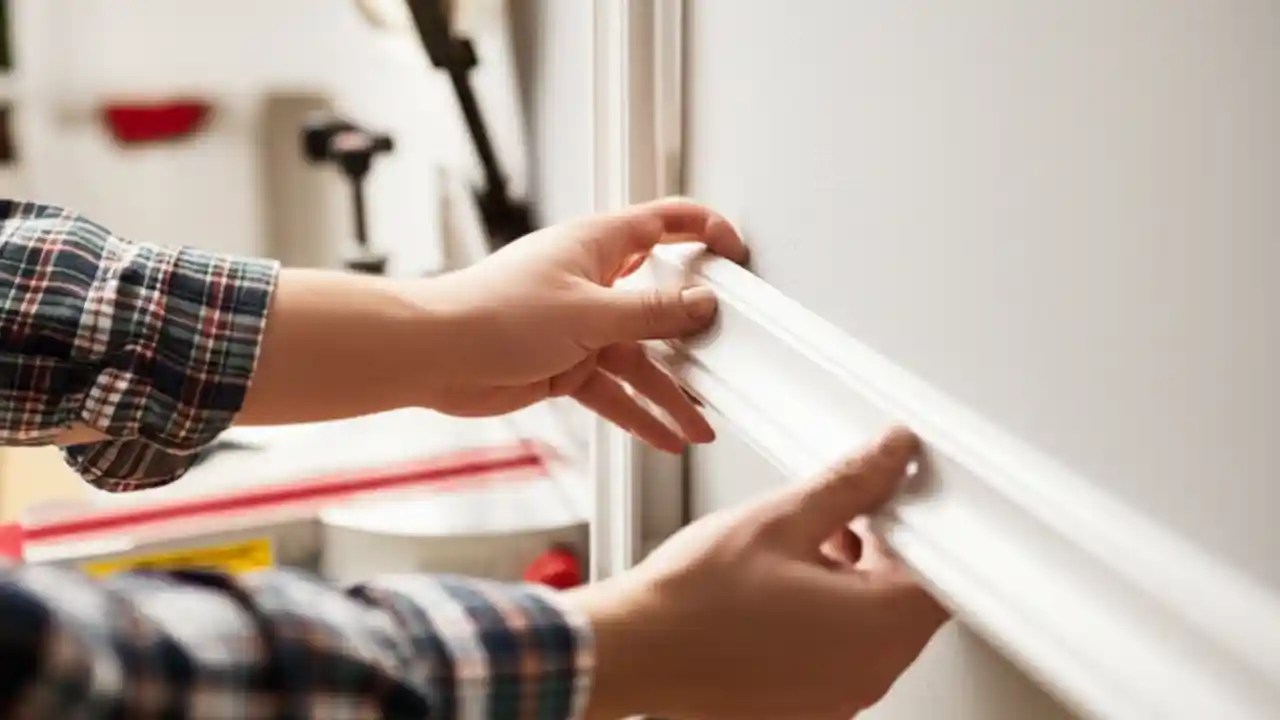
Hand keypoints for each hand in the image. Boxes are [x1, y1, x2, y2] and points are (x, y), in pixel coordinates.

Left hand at [414, 197, 747, 451]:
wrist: (435, 354)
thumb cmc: (493, 312)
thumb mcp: (589, 312)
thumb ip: (652, 313)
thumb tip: (700, 303)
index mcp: (597, 245)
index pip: (664, 224)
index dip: (704, 231)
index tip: (735, 255)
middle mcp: (592, 282)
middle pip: (659, 305)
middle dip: (693, 338)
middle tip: (726, 359)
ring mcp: (580, 326)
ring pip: (639, 359)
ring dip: (668, 393)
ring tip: (697, 424)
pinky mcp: (565, 365)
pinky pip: (613, 391)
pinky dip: (636, 414)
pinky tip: (661, 436)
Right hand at [566, 428, 949, 718]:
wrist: (632, 652)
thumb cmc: (692, 600)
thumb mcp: (779, 519)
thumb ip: (848, 484)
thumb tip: (889, 456)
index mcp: (875, 627)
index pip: (943, 574)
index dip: (923, 530)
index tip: (898, 505)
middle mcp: (867, 674)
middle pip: (909, 604)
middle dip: (882, 555)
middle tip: (837, 521)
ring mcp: (838, 700)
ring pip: (872, 631)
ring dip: (851, 588)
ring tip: (796, 555)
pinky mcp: (809, 709)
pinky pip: (840, 658)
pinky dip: (826, 625)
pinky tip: (780, 593)